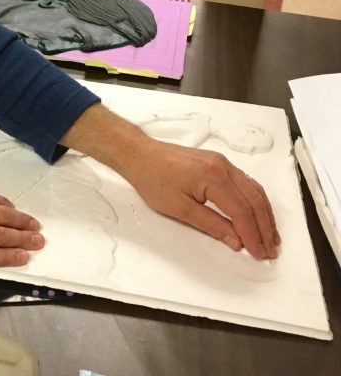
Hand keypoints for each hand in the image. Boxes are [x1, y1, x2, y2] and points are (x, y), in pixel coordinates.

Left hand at [122, 139, 279, 259]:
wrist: (139, 154)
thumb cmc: (152, 179)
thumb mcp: (180, 208)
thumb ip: (211, 225)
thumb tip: (237, 242)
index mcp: (214, 177)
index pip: (242, 211)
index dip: (253, 235)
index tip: (259, 254)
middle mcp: (224, 167)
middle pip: (254, 200)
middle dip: (264, 228)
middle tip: (270, 250)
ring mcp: (223, 163)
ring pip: (254, 191)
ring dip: (264, 215)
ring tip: (270, 237)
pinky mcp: (219, 163)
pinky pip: (245, 183)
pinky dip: (255, 201)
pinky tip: (258, 215)